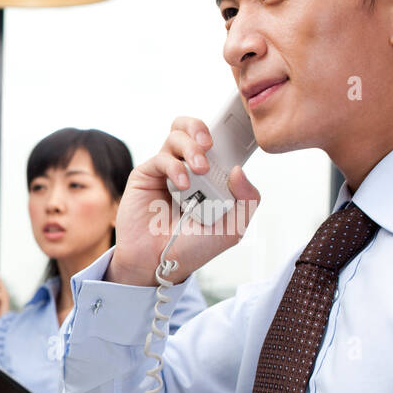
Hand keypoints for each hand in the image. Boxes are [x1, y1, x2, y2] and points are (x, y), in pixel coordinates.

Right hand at [109, 114, 261, 286]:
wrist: (160, 263)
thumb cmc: (192, 248)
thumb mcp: (232, 227)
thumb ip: (246, 199)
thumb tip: (238, 170)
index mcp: (210, 177)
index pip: (217, 143)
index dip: (225, 135)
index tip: (237, 137)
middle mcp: (187, 170)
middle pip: (192, 129)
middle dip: (202, 129)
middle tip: (210, 146)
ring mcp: (165, 172)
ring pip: (176, 136)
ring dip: (191, 147)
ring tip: (199, 168)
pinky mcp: (145, 177)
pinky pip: (161, 158)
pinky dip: (175, 167)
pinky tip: (182, 185)